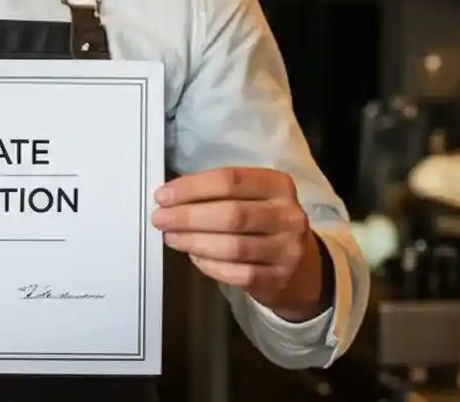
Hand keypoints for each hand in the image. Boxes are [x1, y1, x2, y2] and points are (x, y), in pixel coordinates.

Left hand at [151, 167, 325, 321]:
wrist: (298, 264)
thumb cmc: (261, 221)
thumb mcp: (250, 197)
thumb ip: (216, 194)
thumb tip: (169, 198)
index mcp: (277, 185)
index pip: (231, 180)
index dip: (192, 188)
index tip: (163, 196)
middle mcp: (288, 215)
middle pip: (232, 214)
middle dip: (188, 217)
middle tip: (160, 219)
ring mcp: (287, 249)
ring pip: (233, 247)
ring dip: (194, 242)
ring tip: (171, 238)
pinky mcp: (279, 278)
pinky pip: (237, 274)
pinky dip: (210, 265)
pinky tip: (194, 257)